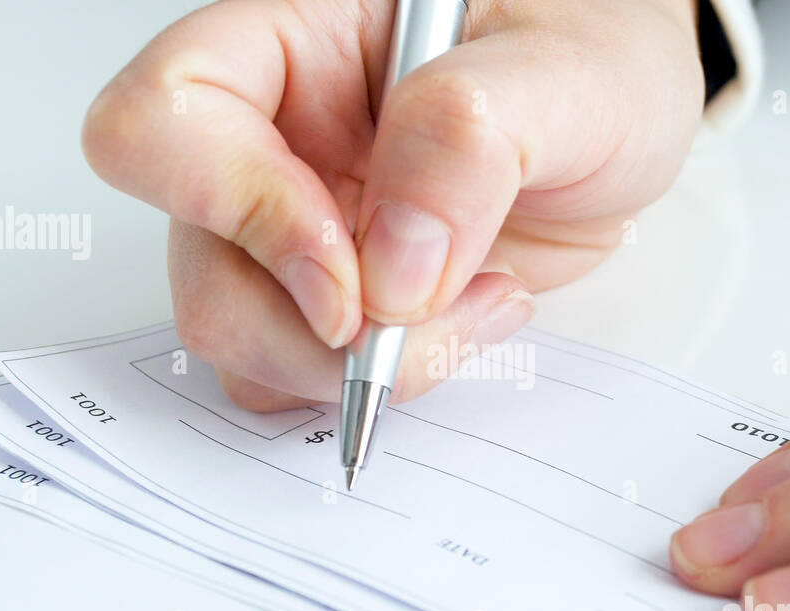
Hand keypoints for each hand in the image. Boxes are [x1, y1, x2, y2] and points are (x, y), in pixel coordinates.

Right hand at [82, 0, 702, 408]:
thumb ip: (469, 145)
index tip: (349, 284)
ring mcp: (294, 227)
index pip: (168, 118)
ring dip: (349, 369)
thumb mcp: (570, 77)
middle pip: (203, 262)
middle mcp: (275, 139)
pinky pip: (294, 377)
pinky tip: (455, 330)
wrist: (620, 125)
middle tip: (433, 322)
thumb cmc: (594, 55)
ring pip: (239, 336)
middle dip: (313, 332)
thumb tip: (389, 272)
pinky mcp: (330, 299)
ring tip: (474, 308)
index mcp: (296, 44)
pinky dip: (367, 388)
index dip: (239, 211)